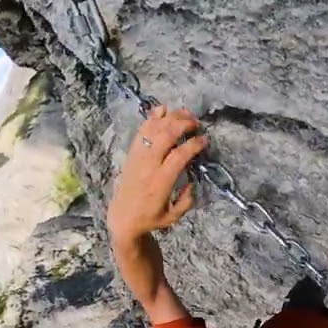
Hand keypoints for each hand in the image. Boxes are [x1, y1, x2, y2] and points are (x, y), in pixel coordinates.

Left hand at [106, 106, 208, 245]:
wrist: (122, 218)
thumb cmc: (151, 218)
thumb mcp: (174, 216)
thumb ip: (187, 200)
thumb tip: (192, 181)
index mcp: (160, 182)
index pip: (179, 155)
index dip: (194, 144)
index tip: (204, 140)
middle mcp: (148, 166)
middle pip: (166, 135)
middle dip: (183, 124)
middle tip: (197, 124)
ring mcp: (138, 157)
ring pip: (154, 129)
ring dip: (171, 118)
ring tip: (185, 114)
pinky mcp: (132, 153)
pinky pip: (141, 131)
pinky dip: (152, 118)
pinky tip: (164, 110)